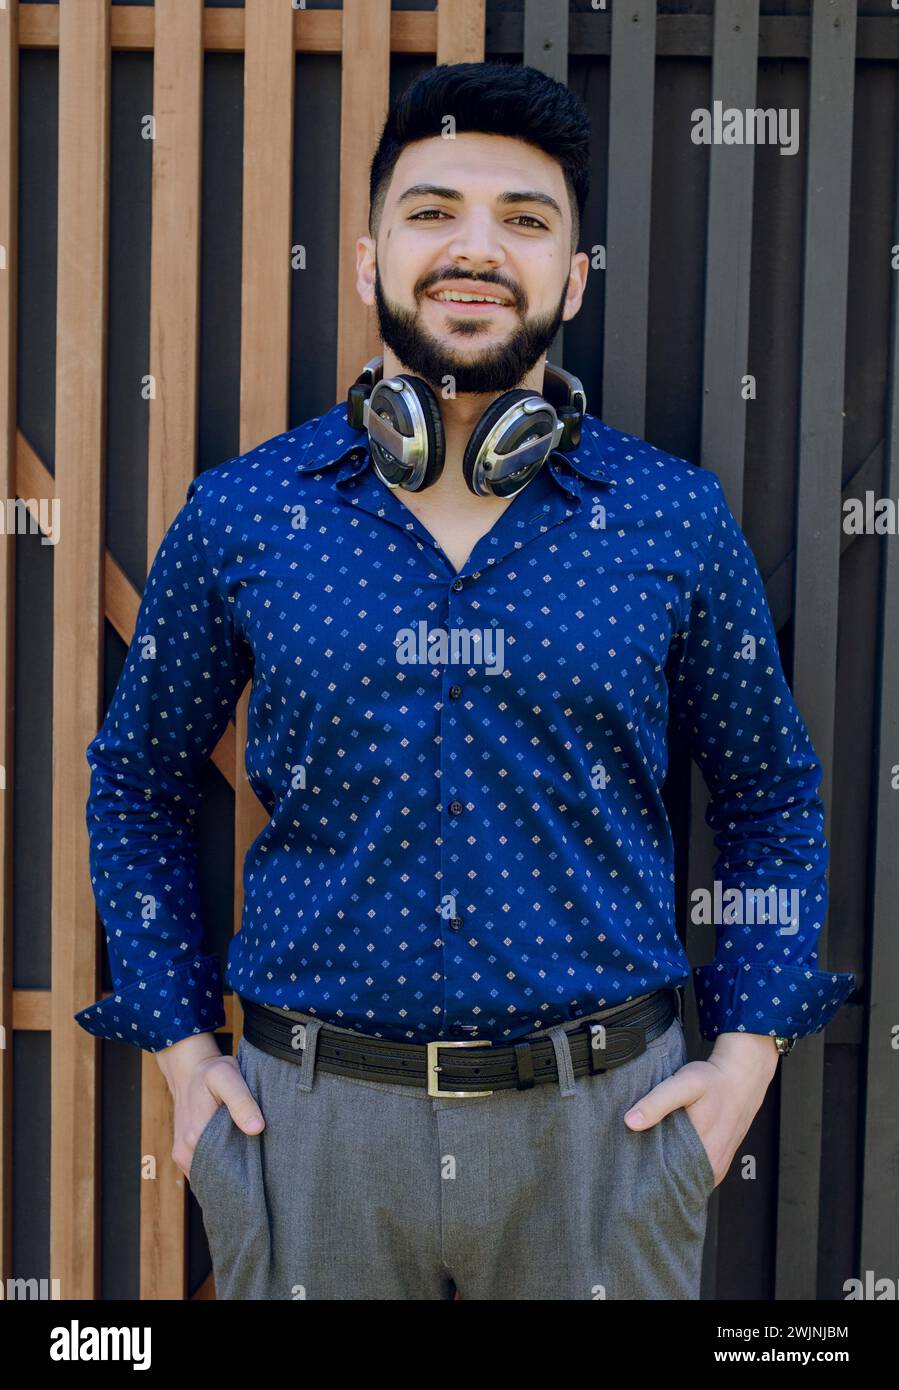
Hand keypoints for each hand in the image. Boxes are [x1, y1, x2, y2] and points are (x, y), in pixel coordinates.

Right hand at [156, 1033, 265, 1181]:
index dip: (244, 1174)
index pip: (224, 1172)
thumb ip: (241, 1101)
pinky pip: (202, 1170)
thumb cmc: (210, 1072)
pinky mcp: (182, 1153)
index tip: (262, 1172)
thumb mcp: (227, 1076)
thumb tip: (256, 1128)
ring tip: (249, 1166)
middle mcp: (185, 1151)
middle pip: (217, 1176)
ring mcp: (182, 1154)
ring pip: (209, 1175)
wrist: (188, 1069)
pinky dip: (217, 1168)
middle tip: (260, 1171)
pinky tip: (233, 1161)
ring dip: (227, 1172)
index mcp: (195, 1137)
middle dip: (237, 1176)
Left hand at [622, 1032, 778, 1187]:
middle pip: (677, 1182)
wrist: (742, 1076)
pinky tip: (668, 1155)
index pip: (669, 1182)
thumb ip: (657, 1103)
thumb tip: (630, 1122)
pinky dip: (682, 1166)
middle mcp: (713, 1165)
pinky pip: (697, 1171)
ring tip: (647, 1162)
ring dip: (669, 1172)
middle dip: (655, 1178)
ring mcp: (718, 1164)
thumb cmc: (714, 1081)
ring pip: (687, 1178)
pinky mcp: (720, 1159)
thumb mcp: (683, 1084)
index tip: (630, 1175)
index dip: (648, 1181)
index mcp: (704, 1154)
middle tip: (634, 1168)